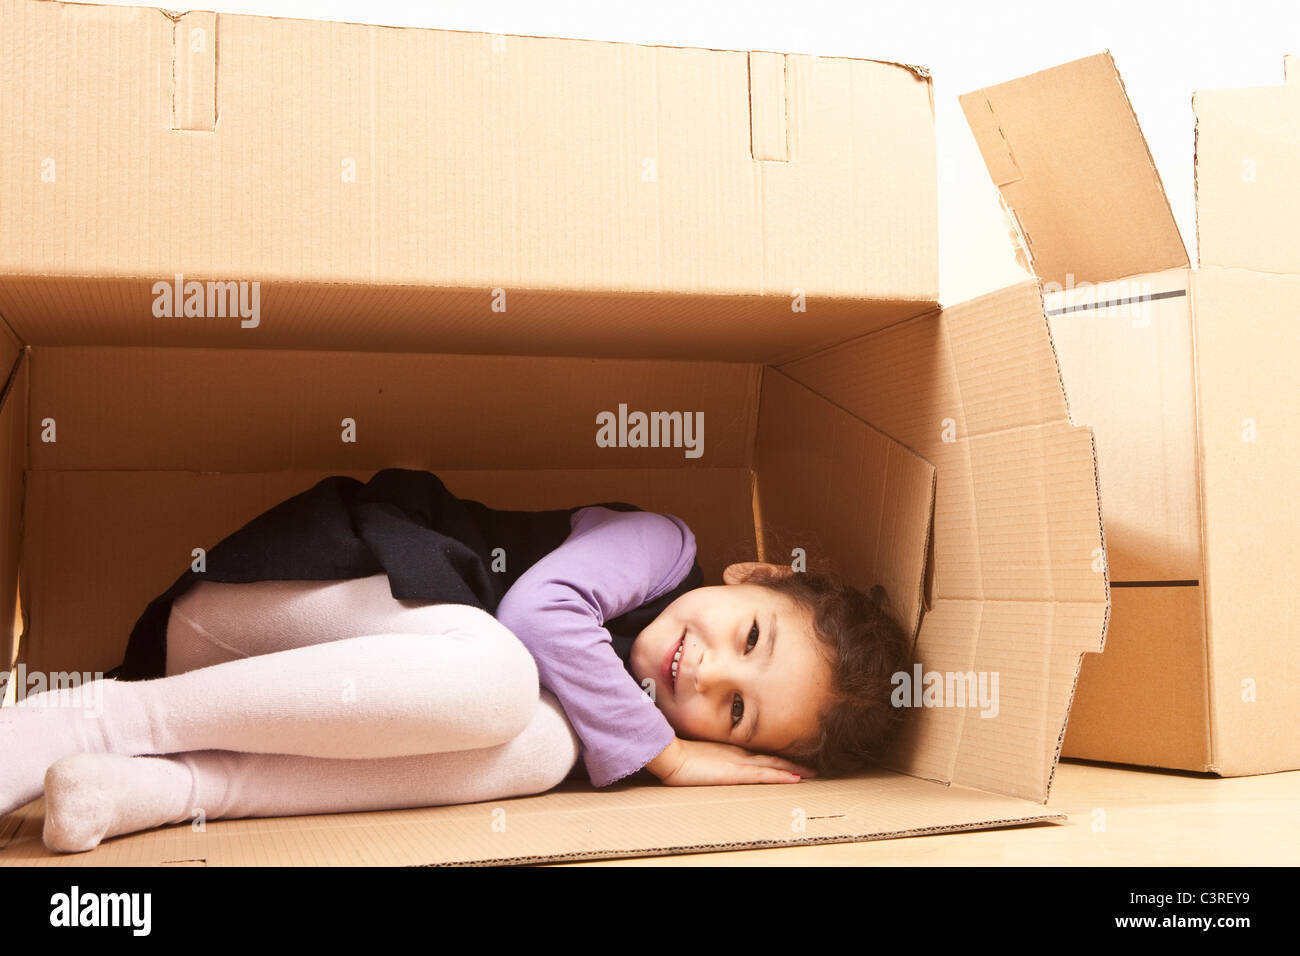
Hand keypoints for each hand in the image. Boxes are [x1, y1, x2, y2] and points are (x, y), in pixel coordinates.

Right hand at [650, 737, 816, 785]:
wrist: (670, 755)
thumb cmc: (677, 757)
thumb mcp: (696, 757)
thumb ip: (708, 757)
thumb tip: (712, 762)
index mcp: (730, 751)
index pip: (760, 754)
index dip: (778, 757)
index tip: (793, 760)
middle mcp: (738, 754)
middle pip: (771, 758)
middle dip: (791, 762)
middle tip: (812, 767)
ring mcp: (739, 763)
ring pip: (772, 765)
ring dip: (792, 769)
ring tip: (812, 774)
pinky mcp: (736, 773)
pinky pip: (764, 774)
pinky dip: (780, 775)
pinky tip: (794, 778)